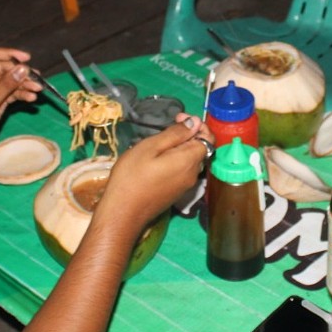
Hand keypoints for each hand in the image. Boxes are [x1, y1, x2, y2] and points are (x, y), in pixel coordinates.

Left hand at [0, 48, 42, 156]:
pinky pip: (12, 93)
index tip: (27, 58)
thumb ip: (6, 85)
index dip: (10, 54)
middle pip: (5, 68)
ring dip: (24, 84)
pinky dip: (22, 94)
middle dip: (21, 73)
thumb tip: (23, 69)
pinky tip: (31, 98)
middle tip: (37, 79)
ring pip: (11, 81)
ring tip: (38, 90)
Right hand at [97, 114, 211, 232]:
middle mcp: (193, 174)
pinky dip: (175, 160)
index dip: (196, 124)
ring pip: (190, 159)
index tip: (176, 119)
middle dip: (187, 135)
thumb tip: (195, 122)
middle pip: (200, 148)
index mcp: (190, 160)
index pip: (208, 137)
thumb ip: (175, 134)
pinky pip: (183, 170)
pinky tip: (157, 160)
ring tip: (158, 144)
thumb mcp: (151, 147)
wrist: (123, 212)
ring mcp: (185, 186)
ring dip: (180, 147)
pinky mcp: (176, 193)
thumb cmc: (133, 176)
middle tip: (164, 129)